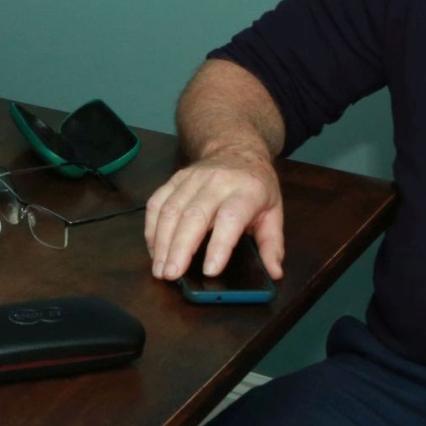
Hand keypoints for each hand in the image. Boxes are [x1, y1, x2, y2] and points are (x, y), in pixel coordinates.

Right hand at [143, 147, 284, 281]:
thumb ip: (272, 244)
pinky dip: (151, 228)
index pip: (230, 218)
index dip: (219, 245)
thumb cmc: (256, 186)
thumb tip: (274, 273)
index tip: (210, 271)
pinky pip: (157, 203)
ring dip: (161, 242)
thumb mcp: (274, 212)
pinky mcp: (175, 179)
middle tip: (172, 275)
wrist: (237, 149)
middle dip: (180, 248)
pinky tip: (154, 249)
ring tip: (160, 269)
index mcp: (247, 191)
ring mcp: (192, 178)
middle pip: (194, 216)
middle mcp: (217, 182)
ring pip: (171, 210)